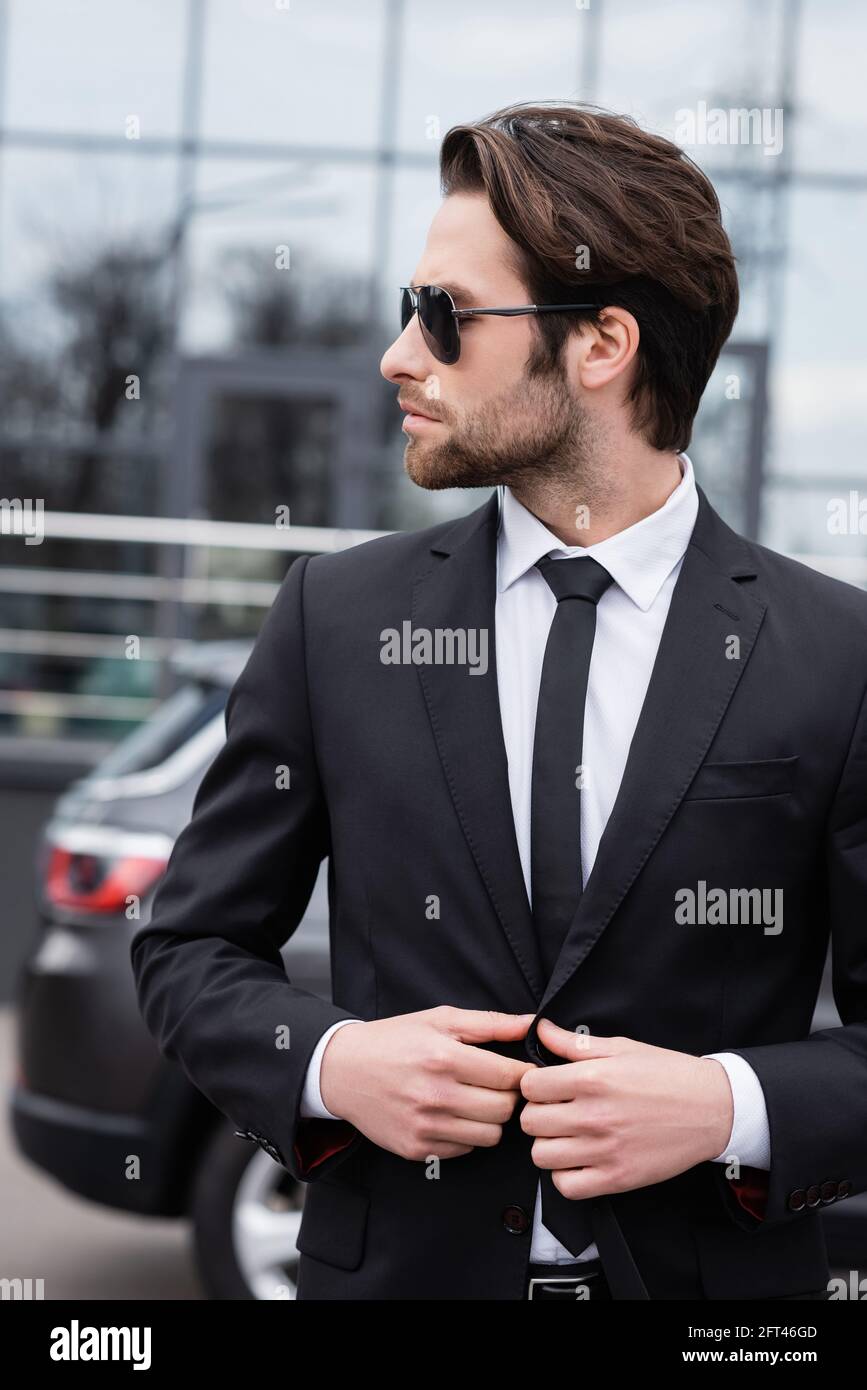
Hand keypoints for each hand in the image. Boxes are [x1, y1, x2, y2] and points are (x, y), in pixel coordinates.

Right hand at [320, 1005, 536, 1161]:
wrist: (343, 1070)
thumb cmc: (395, 1040)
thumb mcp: (440, 1019)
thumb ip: (490, 1023)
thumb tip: (532, 1023)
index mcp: (444, 1058)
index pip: (509, 1077)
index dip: (523, 1073)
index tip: (522, 1070)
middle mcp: (435, 1095)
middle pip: (504, 1109)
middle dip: (509, 1096)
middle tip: (498, 1085)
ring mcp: (425, 1126)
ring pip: (490, 1135)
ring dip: (491, 1119)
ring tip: (477, 1100)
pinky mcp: (416, 1149)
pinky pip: (465, 1150)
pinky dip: (467, 1134)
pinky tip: (454, 1115)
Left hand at [520, 1018, 733, 1198]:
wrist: (712, 1108)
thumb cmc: (668, 1074)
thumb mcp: (621, 1047)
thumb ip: (574, 1043)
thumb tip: (539, 1030)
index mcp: (591, 1078)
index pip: (529, 1086)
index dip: (534, 1084)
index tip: (547, 1086)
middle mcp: (594, 1115)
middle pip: (530, 1122)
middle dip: (539, 1113)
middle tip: (557, 1110)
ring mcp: (605, 1150)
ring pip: (542, 1155)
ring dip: (549, 1145)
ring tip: (567, 1135)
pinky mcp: (617, 1178)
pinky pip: (567, 1186)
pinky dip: (566, 1175)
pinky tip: (579, 1159)